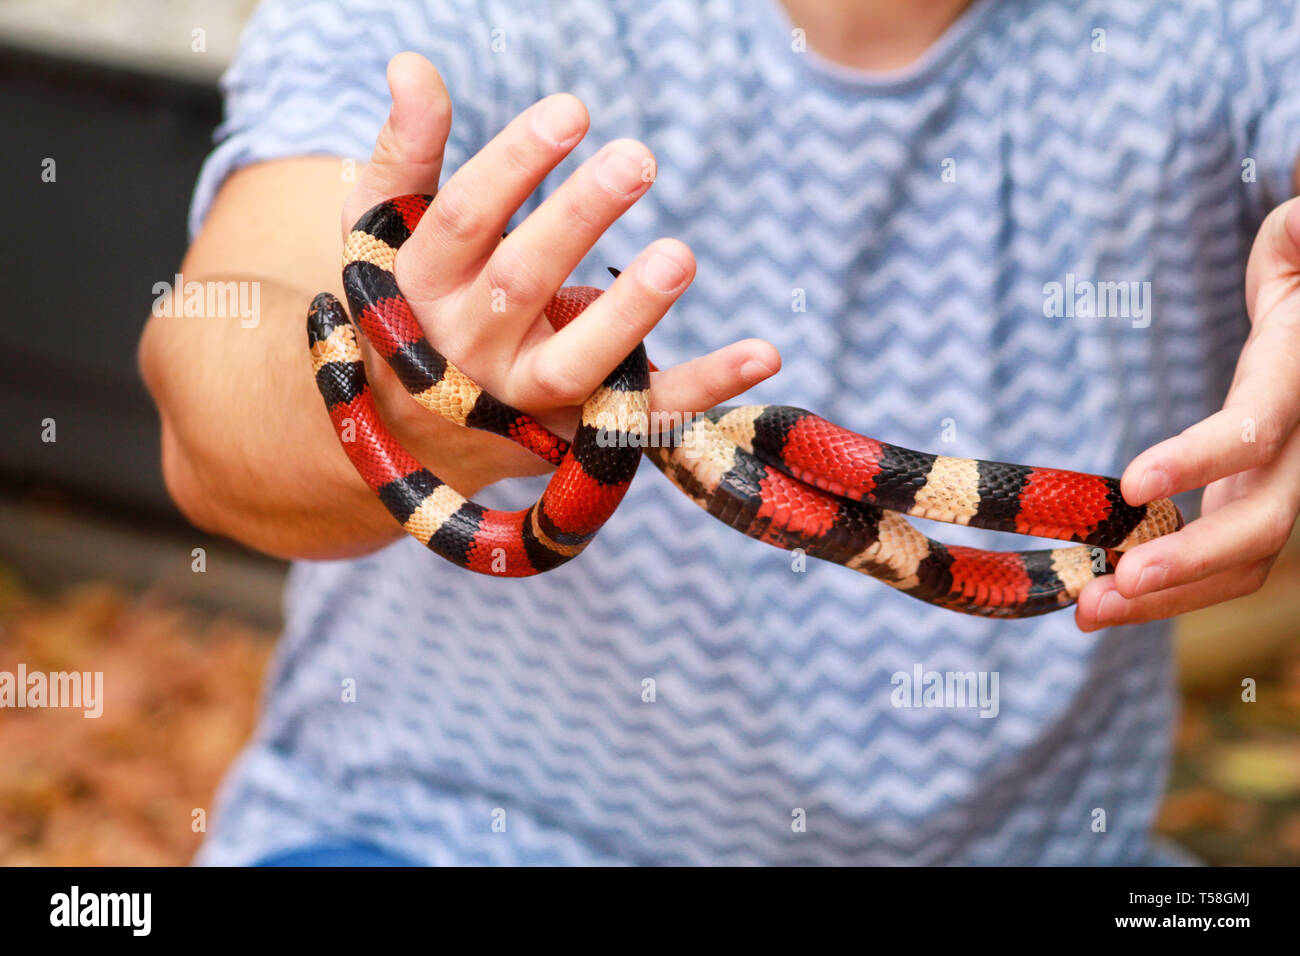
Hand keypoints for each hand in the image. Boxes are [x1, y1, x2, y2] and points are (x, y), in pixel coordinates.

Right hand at [340, 53, 779, 492]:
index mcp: (423, 285)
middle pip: (521, 281)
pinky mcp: (581, 428)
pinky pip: (646, 415)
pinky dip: (707, 387)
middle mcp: (469, 346)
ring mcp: (525, 395)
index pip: (464, 220)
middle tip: (637, 157)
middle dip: (578, 219)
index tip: (573, 110)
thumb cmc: (422, 296)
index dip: (515, 164)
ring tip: (680, 254)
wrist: (419, 422)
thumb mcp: (392, 228)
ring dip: (631, 312)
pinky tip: (765, 352)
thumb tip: (411, 65)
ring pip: (576, 362)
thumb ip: (409, 151)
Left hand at [1076, 198, 1299, 629]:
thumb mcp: (1298, 241)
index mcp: (1297, 378)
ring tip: (1088, 612)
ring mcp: (1286, 478)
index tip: (1133, 484)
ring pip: (1248, 561)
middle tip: (1107, 588)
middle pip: (1264, 526)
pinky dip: (1174, 587)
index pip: (1256, 430)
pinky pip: (1228, 559)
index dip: (1201, 459)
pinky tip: (1108, 596)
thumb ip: (1295, 236)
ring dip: (1170, 596)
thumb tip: (1291, 225)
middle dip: (1186, 564)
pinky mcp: (1259, 495)